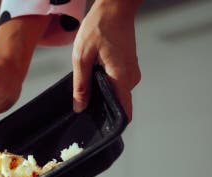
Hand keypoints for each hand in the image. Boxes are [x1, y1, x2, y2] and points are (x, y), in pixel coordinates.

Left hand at [72, 0, 141, 120]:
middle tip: (84, 105)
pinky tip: (93, 79)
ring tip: (87, 89)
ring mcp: (131, 72)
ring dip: (102, 95)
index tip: (98, 129)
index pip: (124, 110)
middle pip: (118, 104)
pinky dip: (105, 85)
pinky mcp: (128, 67)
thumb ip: (81, 85)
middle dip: (101, 108)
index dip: (111, 123)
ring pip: (117, 94)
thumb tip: (80, 106)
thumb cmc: (100, 26)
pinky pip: (117, 84)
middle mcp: (131, 77)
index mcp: (121, 76)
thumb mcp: (81, 57)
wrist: (114, 7)